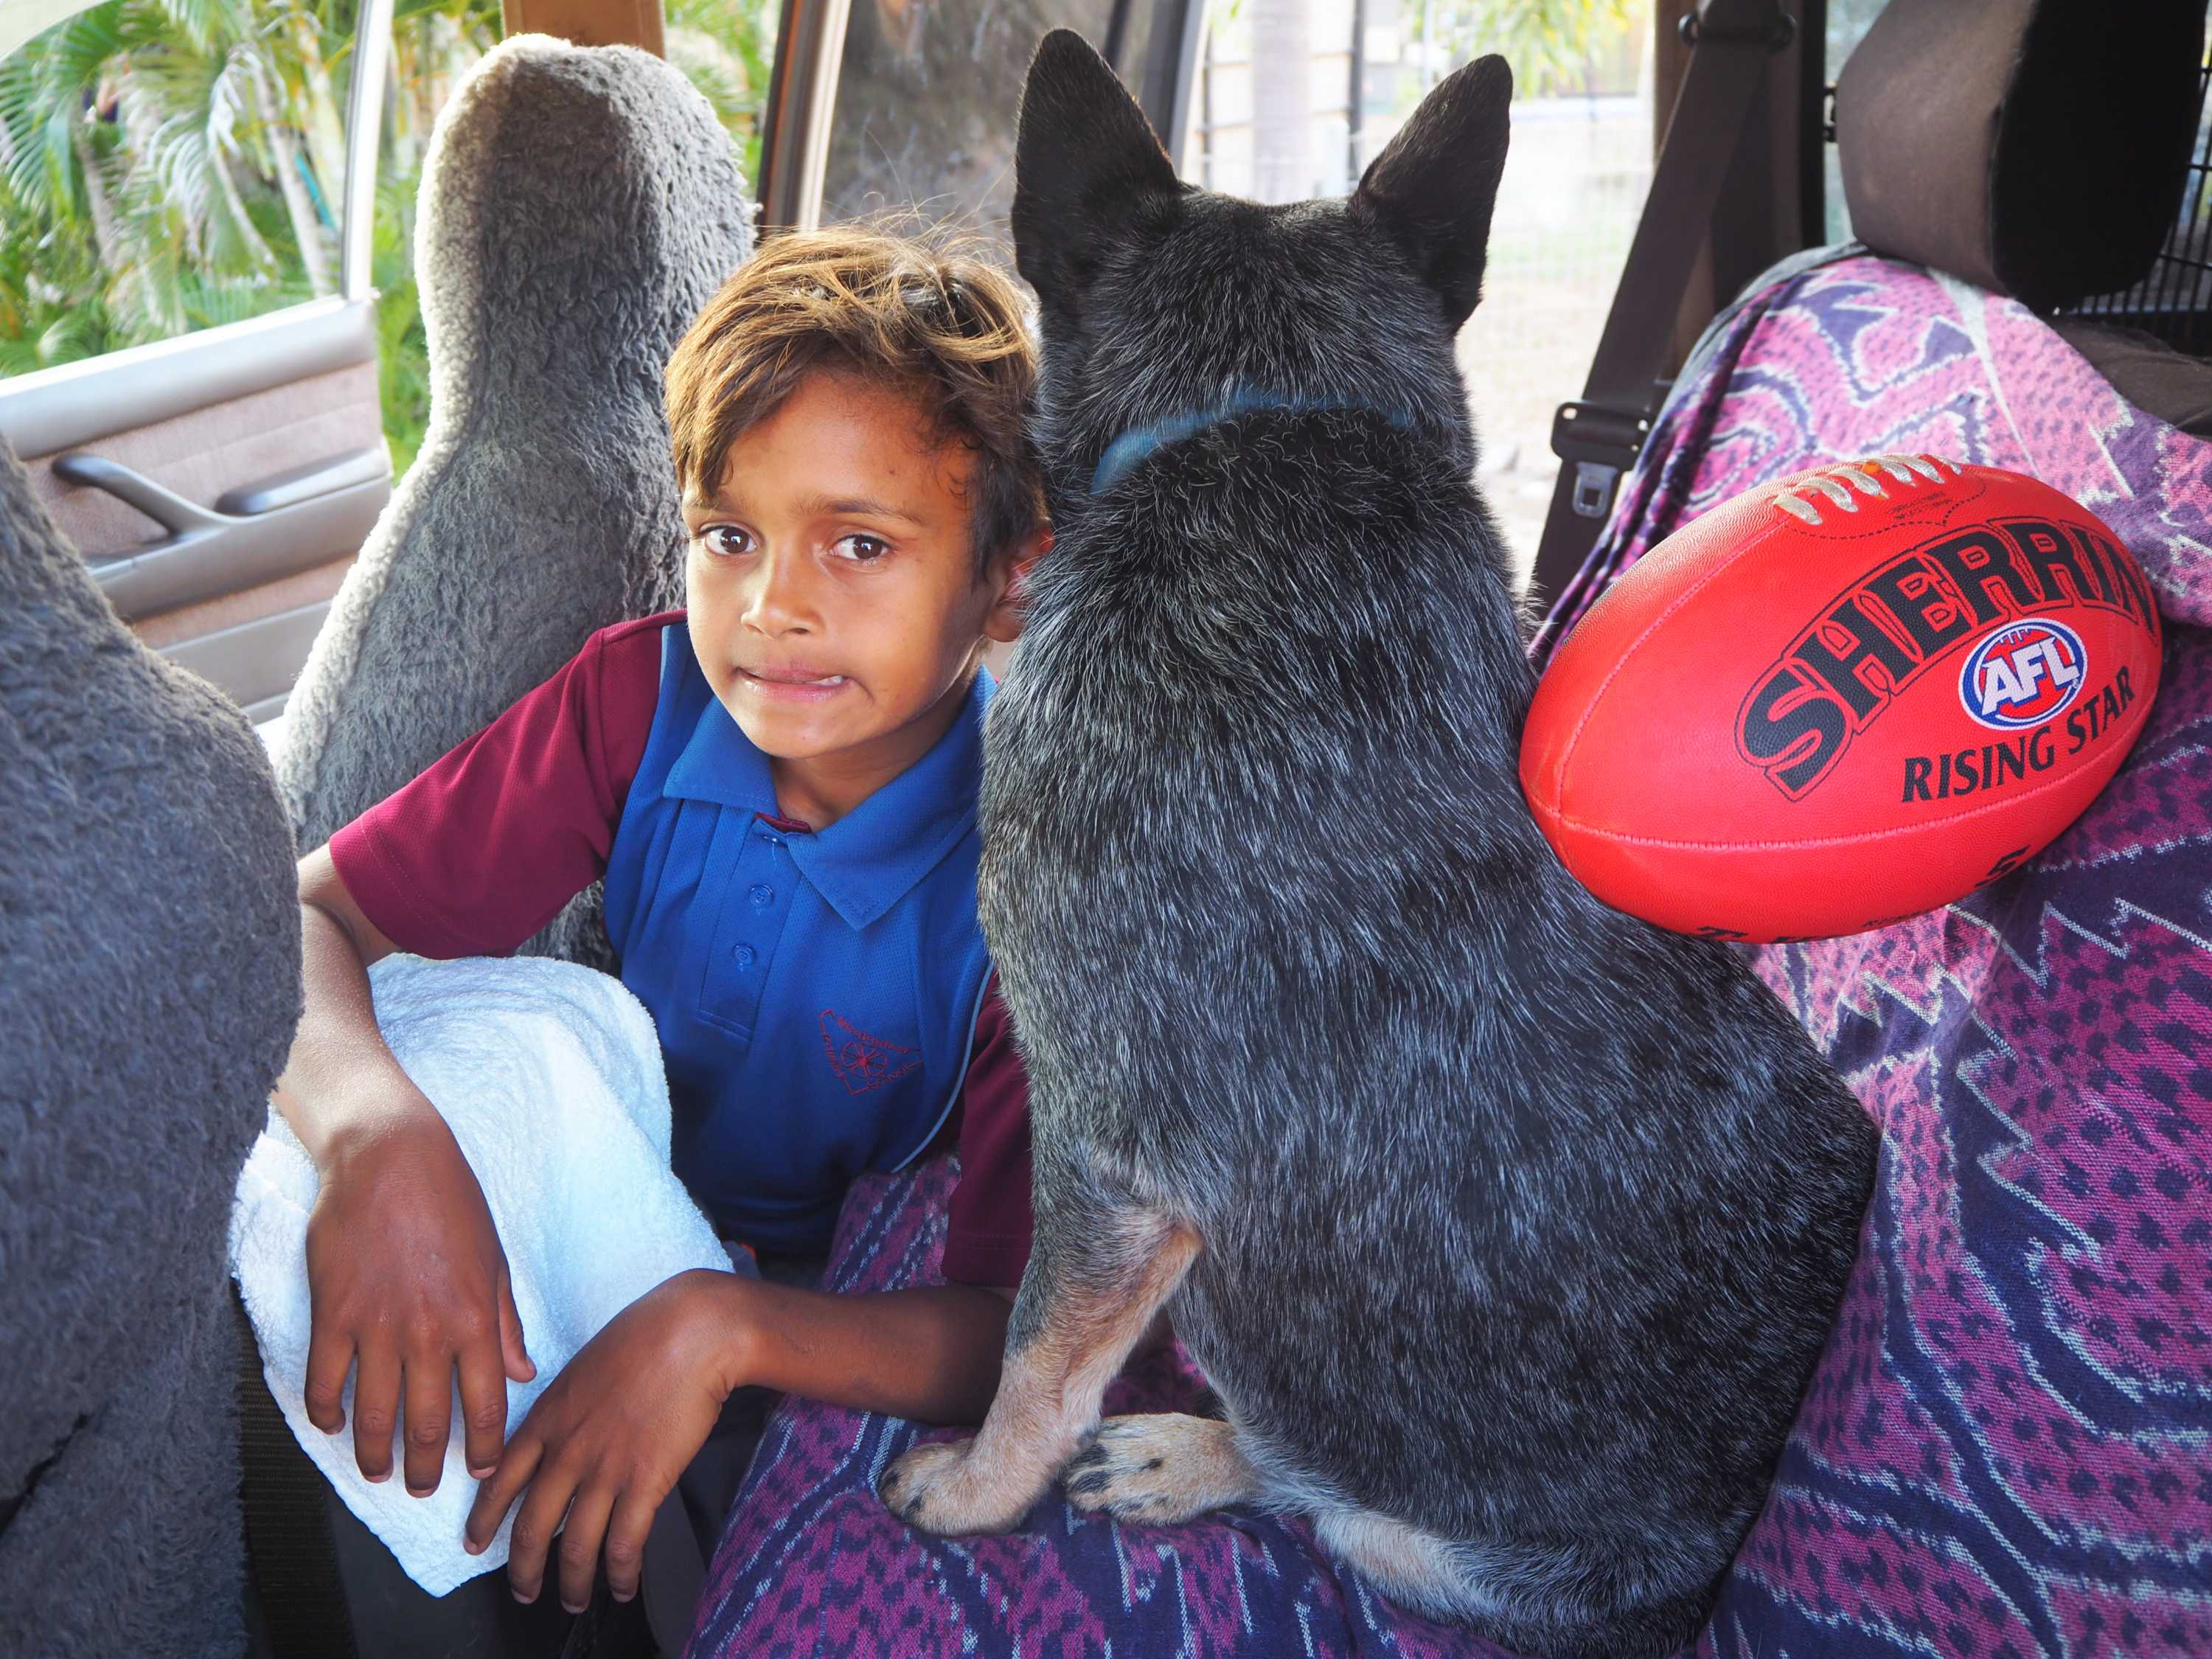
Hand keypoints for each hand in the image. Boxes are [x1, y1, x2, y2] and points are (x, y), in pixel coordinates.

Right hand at [302, 1098, 533, 1493]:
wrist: (390, 1156)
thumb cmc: (451, 1200)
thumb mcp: (495, 1259)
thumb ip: (506, 1322)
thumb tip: (523, 1372)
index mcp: (477, 1320)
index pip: (485, 1406)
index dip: (481, 1449)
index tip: (478, 1471)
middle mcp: (430, 1333)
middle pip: (428, 1424)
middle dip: (427, 1468)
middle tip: (422, 1488)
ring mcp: (378, 1327)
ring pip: (374, 1416)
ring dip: (375, 1454)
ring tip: (376, 1472)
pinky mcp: (333, 1315)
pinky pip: (325, 1382)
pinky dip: (326, 1412)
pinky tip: (331, 1426)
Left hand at [464, 1268, 742, 1611]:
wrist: (691, 1331)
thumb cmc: (646, 1335)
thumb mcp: (585, 1365)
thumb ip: (567, 1404)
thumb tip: (566, 1427)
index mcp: (547, 1418)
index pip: (502, 1481)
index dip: (485, 1519)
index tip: (475, 1542)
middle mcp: (566, 1451)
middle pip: (531, 1527)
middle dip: (522, 1570)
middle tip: (524, 1592)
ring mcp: (604, 1471)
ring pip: (574, 1546)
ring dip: (572, 1584)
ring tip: (573, 1601)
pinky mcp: (645, 1483)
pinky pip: (624, 1545)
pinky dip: (621, 1574)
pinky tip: (623, 1587)